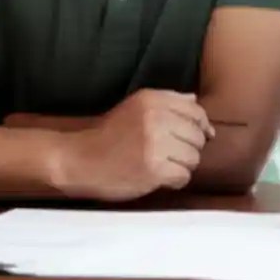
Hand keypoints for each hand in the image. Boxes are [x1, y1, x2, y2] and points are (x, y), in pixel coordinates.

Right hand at [56, 89, 214, 200]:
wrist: (79, 160)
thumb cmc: (109, 135)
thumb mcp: (135, 107)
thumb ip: (167, 102)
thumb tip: (196, 102)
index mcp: (152, 99)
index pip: (196, 111)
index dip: (200, 126)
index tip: (195, 136)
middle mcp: (156, 118)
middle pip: (197, 136)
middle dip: (189, 148)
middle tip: (170, 154)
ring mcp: (155, 144)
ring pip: (194, 157)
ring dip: (182, 166)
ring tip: (163, 165)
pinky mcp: (154, 169)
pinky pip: (183, 176)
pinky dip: (175, 180)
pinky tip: (160, 177)